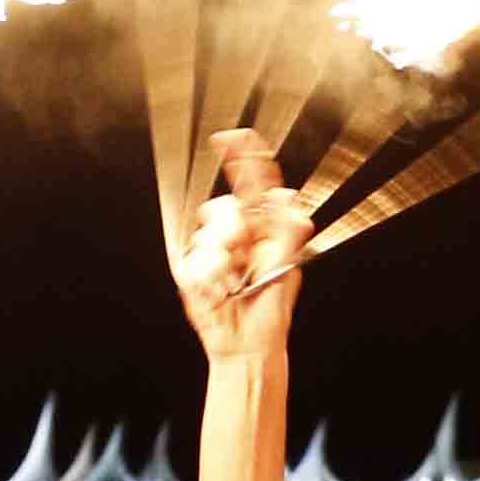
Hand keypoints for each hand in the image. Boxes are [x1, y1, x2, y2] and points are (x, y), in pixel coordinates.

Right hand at [171, 128, 308, 363]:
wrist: (246, 342)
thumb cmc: (270, 308)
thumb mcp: (287, 264)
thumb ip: (288, 228)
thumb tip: (288, 193)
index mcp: (260, 227)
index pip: (251, 183)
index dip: (241, 157)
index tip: (228, 137)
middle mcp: (234, 233)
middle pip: (224, 206)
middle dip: (235, 231)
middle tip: (247, 260)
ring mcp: (210, 248)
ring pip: (210, 231)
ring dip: (225, 260)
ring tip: (234, 283)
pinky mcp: (191, 266)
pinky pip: (197, 256)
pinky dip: (211, 275)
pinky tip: (220, 291)